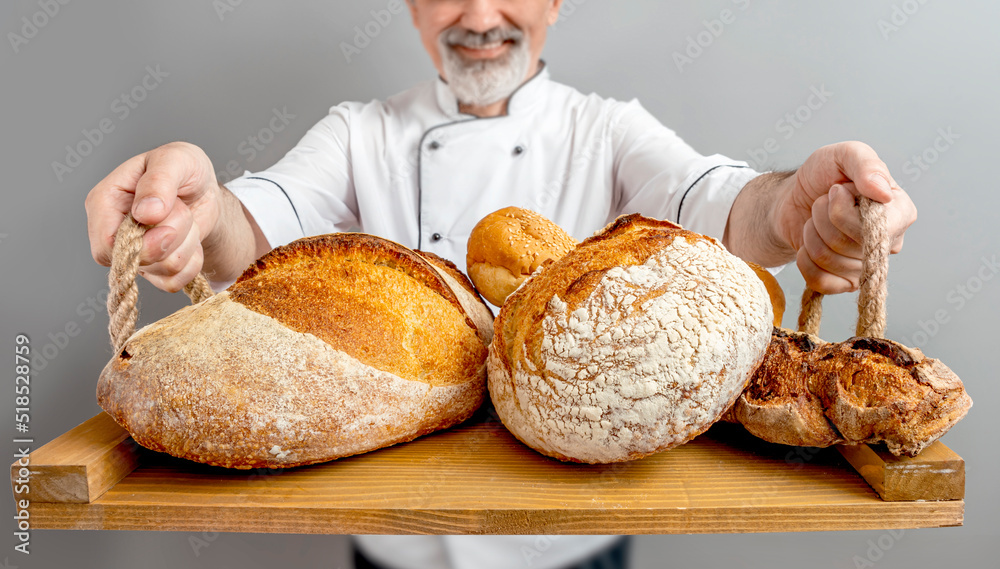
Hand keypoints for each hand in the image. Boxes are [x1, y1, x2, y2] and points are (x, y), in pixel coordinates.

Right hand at [85, 142, 221, 292]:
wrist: (204, 187)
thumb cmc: (183, 168)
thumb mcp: (176, 159)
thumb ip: (159, 181)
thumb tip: (146, 212)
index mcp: (104, 202)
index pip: (106, 245)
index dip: (140, 241)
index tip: (164, 220)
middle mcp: (113, 232)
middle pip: (137, 260)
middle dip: (172, 236)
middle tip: (181, 209)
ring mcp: (134, 254)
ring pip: (162, 269)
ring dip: (187, 243)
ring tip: (186, 217)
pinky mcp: (155, 269)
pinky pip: (174, 281)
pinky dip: (194, 260)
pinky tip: (192, 238)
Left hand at [774, 141, 916, 293]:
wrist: (793, 197)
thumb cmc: (823, 175)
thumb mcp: (843, 155)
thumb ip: (866, 164)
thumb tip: (883, 194)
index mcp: (899, 211)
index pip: (877, 228)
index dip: (844, 211)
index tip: (836, 189)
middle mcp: (889, 242)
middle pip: (848, 244)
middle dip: (821, 217)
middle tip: (821, 202)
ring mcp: (867, 266)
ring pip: (830, 261)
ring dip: (811, 233)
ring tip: (815, 218)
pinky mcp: (844, 282)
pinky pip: (822, 283)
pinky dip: (805, 260)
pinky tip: (807, 243)